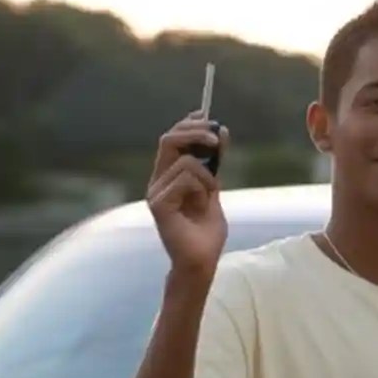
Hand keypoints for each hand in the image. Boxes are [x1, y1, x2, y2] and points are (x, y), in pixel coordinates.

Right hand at [148, 111, 229, 276]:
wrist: (202, 261)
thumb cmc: (206, 232)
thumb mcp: (214, 189)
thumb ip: (214, 164)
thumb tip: (221, 132)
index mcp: (167, 177)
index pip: (172, 140)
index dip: (188, 124)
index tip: (207, 116)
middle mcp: (157, 181)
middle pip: (169, 140)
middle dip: (195, 132)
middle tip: (216, 136)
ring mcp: (155, 192)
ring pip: (185, 161)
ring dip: (208, 174)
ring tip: (210, 196)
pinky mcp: (159, 204)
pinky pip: (185, 178)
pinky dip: (202, 187)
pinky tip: (202, 205)